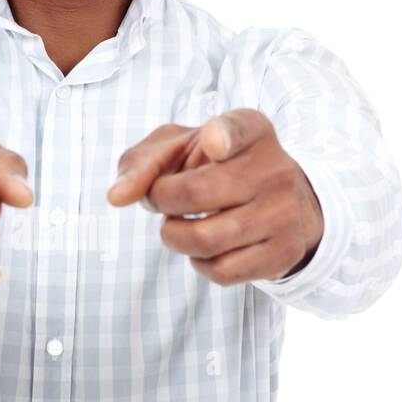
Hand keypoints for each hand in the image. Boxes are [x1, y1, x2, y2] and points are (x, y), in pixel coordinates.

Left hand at [106, 109, 322, 284]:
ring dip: (174, 237)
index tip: (211, 143)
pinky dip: (199, 264)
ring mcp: (284, 213)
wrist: (281, 203)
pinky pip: (222, 271)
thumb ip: (142, 163)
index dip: (220, 137)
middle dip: (160, 201)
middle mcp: (275, 169)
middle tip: (163, 201)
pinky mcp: (284, 252)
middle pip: (194, 193)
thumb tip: (117, 197)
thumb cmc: (216, 169)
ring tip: (180, 225)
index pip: (236, 129)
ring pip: (205, 239)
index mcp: (251, 131)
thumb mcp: (180, 150)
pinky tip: (206, 249)